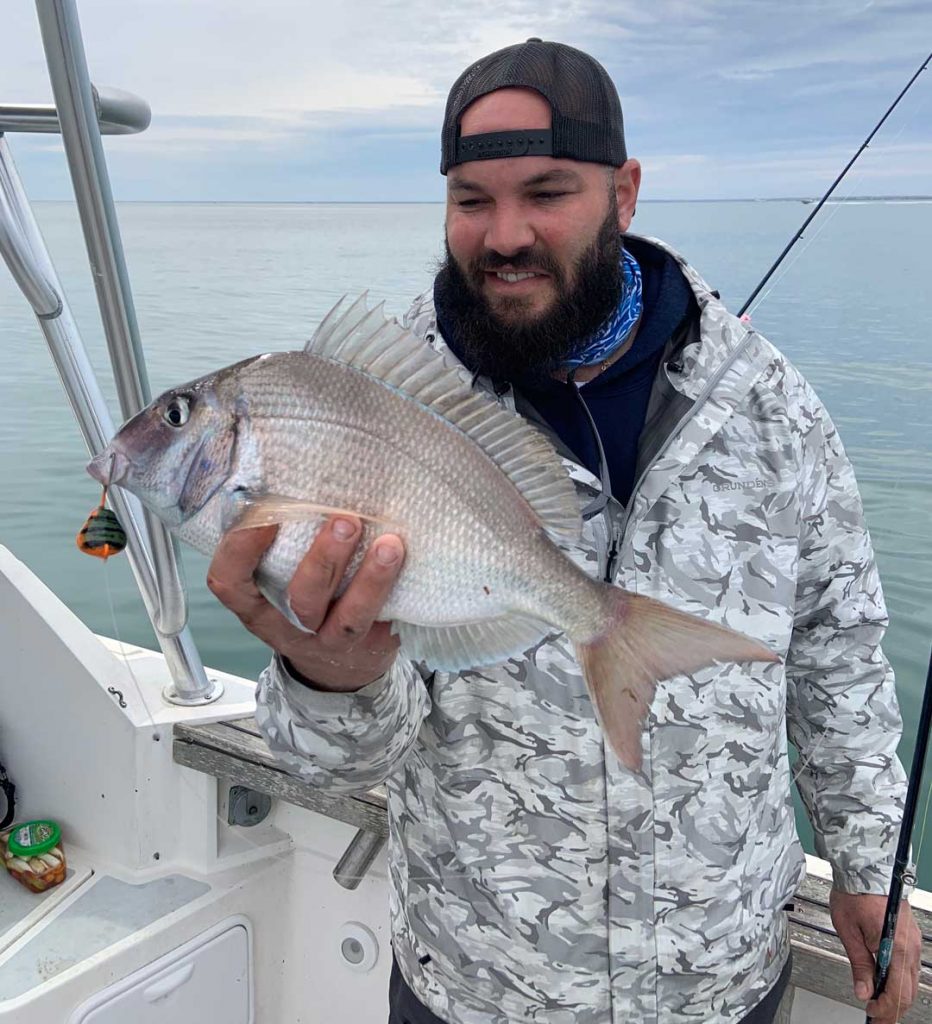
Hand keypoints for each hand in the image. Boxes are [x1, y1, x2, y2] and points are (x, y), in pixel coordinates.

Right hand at [207, 516, 404, 690]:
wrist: (334, 668)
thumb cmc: (302, 602)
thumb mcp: (276, 580)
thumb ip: (280, 543)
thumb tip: (286, 476)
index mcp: (255, 604)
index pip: (231, 580)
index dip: (242, 548)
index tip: (267, 515)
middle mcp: (288, 627)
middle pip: (301, 598)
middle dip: (325, 559)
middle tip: (347, 521)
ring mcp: (329, 642)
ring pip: (349, 617)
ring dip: (371, 580)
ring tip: (391, 545)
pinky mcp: (368, 648)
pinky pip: (384, 623)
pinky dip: (397, 594)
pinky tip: (410, 565)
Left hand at [830, 889, 921, 1022]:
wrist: (863, 869)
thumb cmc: (853, 893)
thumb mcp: (848, 931)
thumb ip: (859, 964)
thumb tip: (863, 992)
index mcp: (896, 945)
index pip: (897, 991)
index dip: (885, 1008)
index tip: (872, 1013)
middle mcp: (910, 946)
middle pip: (908, 990)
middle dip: (892, 1008)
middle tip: (876, 1017)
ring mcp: (913, 941)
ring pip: (911, 980)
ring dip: (897, 995)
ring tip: (879, 1004)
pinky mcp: (909, 937)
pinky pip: (909, 967)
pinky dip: (899, 980)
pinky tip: (886, 984)